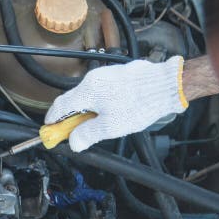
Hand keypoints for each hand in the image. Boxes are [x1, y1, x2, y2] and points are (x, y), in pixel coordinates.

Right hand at [45, 56, 187, 151]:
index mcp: (88, 90)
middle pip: (73, 100)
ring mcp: (106, 75)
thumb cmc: (140, 104)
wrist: (167, 85)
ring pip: (87, 95)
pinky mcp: (118, 75)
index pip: (60, 106)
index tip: (50, 131)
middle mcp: (94, 79)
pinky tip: (109, 114)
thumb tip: (73, 142)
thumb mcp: (110, 127)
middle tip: (73, 134)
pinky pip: (100, 91)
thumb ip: (87, 135)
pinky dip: (98, 103)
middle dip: (70, 118)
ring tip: (95, 126)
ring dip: (85, 111)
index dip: (52, 121)